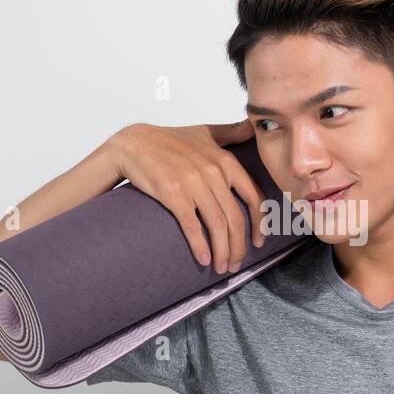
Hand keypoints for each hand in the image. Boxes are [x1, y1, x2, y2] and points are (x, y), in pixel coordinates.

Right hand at [109, 120, 266, 273]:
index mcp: (226, 161)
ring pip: (217, 226)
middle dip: (239, 247)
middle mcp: (213, 172)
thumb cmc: (170, 140)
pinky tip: (204, 260)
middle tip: (236, 263)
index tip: (258, 241)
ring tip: (222, 267)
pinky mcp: (174, 195)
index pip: (253, 197)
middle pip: (235, 218)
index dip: (259, 224)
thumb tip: (252, 126)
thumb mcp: (205, 132)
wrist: (134, 144)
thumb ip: (231, 132)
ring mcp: (194, 184)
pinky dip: (200, 246)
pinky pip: (193, 226)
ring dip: (222, 252)